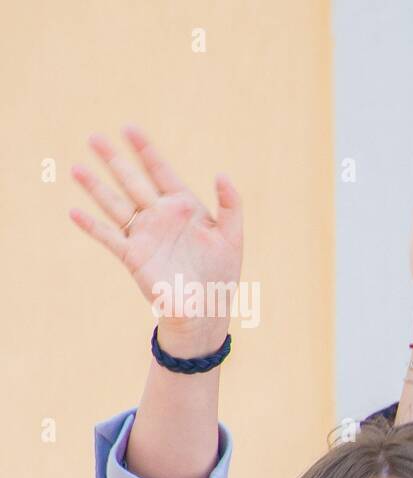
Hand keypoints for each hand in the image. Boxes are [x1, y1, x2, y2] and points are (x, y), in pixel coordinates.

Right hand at [69, 125, 243, 337]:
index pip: (161, 172)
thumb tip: (222, 173)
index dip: (145, 150)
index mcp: (183, 207)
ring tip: (76, 167)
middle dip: (114, 160)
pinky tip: (74, 212)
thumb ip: (231, 204)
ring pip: (115, 204)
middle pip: (132, 182)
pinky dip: (91, 226)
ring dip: (95, 187)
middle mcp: (159, 216)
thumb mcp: (232, 236)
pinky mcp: (133, 256)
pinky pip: (109, 237)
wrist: (207, 308)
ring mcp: (144, 235)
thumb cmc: (221, 273)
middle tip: (94, 137)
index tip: (129, 128)